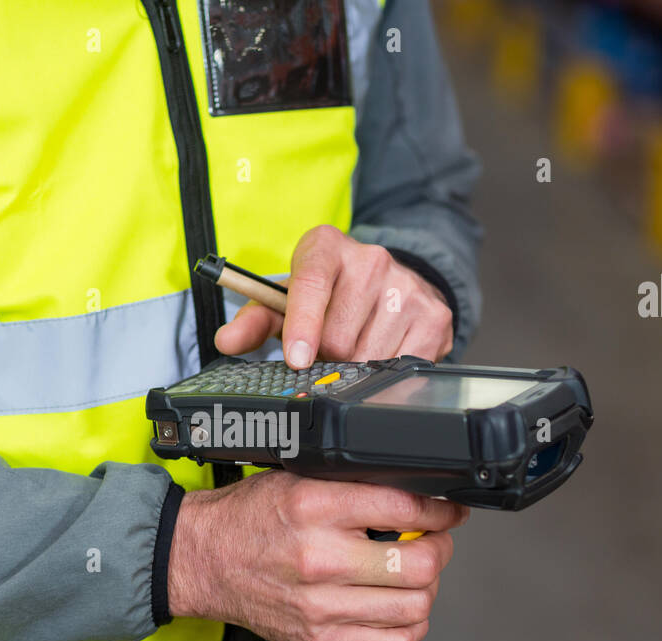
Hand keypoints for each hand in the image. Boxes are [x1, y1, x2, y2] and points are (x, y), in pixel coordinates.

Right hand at [168, 470, 468, 640]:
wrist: (200, 560)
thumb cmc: (248, 519)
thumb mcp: (297, 479)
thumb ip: (353, 485)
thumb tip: (414, 491)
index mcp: (315, 507)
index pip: (405, 508)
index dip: (441, 510)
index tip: (449, 510)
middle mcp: (320, 557)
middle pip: (418, 564)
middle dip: (440, 549)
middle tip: (435, 540)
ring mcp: (320, 605)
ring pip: (414, 607)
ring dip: (428, 589)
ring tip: (417, 574)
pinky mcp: (319, 638)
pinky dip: (411, 627)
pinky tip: (402, 608)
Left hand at [214, 224, 453, 368]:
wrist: (392, 284)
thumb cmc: (329, 295)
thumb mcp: (288, 300)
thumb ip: (255, 320)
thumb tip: (227, 341)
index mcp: (326, 247)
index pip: (312, 283)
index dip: (302, 325)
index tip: (296, 359)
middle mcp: (371, 259)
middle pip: (337, 336)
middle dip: (326, 356)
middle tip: (326, 350)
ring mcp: (406, 287)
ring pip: (368, 356)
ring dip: (355, 366)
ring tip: (354, 347)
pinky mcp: (434, 315)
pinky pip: (401, 364)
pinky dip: (385, 371)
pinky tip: (381, 351)